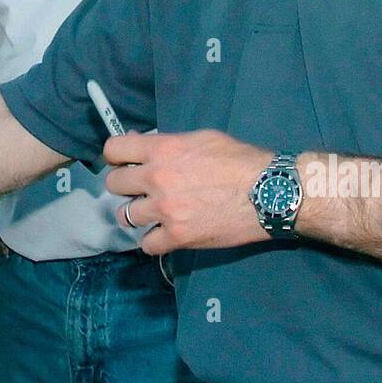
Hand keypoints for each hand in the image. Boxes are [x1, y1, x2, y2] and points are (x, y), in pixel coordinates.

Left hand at [104, 129, 273, 254]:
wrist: (267, 193)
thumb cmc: (239, 160)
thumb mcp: (202, 138)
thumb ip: (169, 144)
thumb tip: (144, 146)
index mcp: (162, 150)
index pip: (114, 149)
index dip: (116, 156)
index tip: (124, 162)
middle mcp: (156, 179)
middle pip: (114, 184)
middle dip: (125, 186)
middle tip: (140, 189)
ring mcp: (165, 210)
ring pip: (126, 216)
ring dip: (138, 214)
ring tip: (153, 213)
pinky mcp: (177, 237)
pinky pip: (147, 244)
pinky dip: (154, 240)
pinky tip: (164, 234)